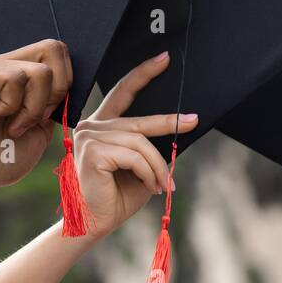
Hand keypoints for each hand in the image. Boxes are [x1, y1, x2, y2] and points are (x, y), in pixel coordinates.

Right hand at [0, 39, 72, 196]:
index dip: (65, 82)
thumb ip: (56, 99)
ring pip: (40, 71)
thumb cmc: (4, 156)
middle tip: (35, 118)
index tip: (48, 113)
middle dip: (57, 91)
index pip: (55, 51)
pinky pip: (16, 78)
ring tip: (12, 125)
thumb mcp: (42, 125)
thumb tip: (71, 77)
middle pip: (53, 49)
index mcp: (16, 71)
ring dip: (34, 107)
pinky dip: (14, 106)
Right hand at [72, 52, 197, 239]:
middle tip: (193, 121)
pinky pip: (134, 156)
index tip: (164, 59)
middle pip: (139, 121)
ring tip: (163, 185)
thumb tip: (179, 125)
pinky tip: (149, 186)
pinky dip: (148, 172)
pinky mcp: (92, 152)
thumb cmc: (117, 196)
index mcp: (101, 126)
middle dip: (169, 123)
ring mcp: (88, 138)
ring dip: (158, 166)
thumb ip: (149, 144)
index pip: (122, 92)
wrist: (95, 223)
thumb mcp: (140, 165)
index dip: (143, 74)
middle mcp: (90, 127)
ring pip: (140, 142)